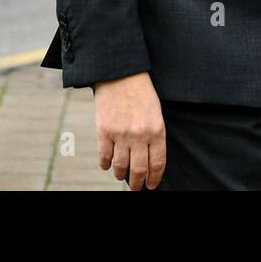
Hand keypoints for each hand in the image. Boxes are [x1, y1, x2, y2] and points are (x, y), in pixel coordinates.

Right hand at [94, 72, 166, 189]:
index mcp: (156, 130)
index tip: (151, 185)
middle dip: (137, 184)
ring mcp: (121, 134)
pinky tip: (106, 165)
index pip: (157, 164)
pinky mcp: (104, 131)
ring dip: (121, 176)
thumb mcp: (155, 112)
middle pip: (139, 170)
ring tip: (121, 177)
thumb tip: (149, 159)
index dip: (154, 178)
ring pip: (120, 167)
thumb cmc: (141, 92)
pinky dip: (105, 165)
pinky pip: (104, 156)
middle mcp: (139, 135)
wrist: (120, 73)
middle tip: (136, 188)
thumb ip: (153, 135)